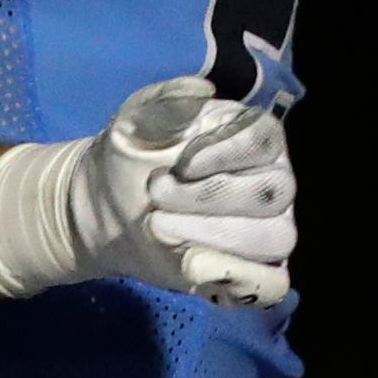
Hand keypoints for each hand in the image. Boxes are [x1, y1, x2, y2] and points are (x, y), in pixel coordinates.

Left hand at [0, 77, 296, 305]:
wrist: (103, 205)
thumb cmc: (131, 156)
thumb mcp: (136, 120)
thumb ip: (165, 102)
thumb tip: (200, 92)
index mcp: (254, 138)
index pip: (266, 141)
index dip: (226, 154)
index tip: (180, 164)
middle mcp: (271, 182)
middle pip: (272, 193)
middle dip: (209, 197)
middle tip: (156, 194)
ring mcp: (266, 229)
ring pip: (275, 239)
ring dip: (215, 236)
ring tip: (158, 226)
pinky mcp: (250, 272)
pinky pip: (270, 285)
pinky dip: (242, 281)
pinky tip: (193, 266)